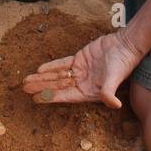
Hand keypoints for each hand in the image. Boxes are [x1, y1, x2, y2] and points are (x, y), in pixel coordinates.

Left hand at [22, 32, 141, 109]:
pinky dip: (51, 67)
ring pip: (57, 76)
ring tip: (27, 80)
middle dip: (41, 87)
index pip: (65, 96)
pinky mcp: (79, 59)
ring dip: (43, 78)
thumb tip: (115, 105)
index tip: (36, 99)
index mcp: (89, 92)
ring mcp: (80, 71)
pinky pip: (62, 64)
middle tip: (24, 88)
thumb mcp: (114, 79)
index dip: (50, 97)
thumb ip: (110, 92)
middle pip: (58, 86)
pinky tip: (39, 69)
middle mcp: (83, 83)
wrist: (125, 45)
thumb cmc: (122, 64)